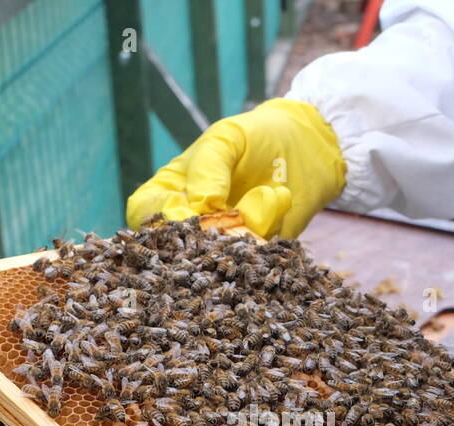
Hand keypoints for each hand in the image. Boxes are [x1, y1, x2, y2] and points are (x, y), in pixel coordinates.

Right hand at [126, 98, 345, 238]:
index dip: (161, 219)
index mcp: (170, 190)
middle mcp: (191, 223)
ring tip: (271, 193)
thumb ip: (208, 168)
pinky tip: (281, 199)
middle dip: (207, 236)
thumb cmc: (256, 137)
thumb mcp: (227, 139)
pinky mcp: (253, 257)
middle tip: (236, 215)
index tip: (191, 212)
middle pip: (178, 247)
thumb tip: (201, 204)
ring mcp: (222, 243)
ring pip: (219, 258)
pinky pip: (254, 260)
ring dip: (245, 232)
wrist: (307, 147)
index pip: (145, 213)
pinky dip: (270, 231)